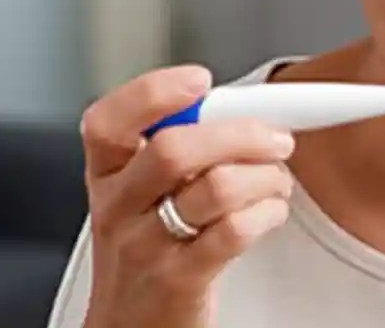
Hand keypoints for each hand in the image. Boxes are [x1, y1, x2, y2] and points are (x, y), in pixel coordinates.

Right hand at [80, 66, 294, 327]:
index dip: (152, 93)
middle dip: (240, 133)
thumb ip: (176, 145)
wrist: (132, 325)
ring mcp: (147, 245)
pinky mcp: (181, 279)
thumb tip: (241, 108)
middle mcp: (120, 207)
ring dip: (266, 175)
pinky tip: (271, 210)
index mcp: (108, 173)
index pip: (108, 122)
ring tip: (277, 179)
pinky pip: (235, 231)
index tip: (199, 80)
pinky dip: (268, 211)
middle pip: (175, 150)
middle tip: (274, 136)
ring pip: (217, 188)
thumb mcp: (140, 192)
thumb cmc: (147, 247)